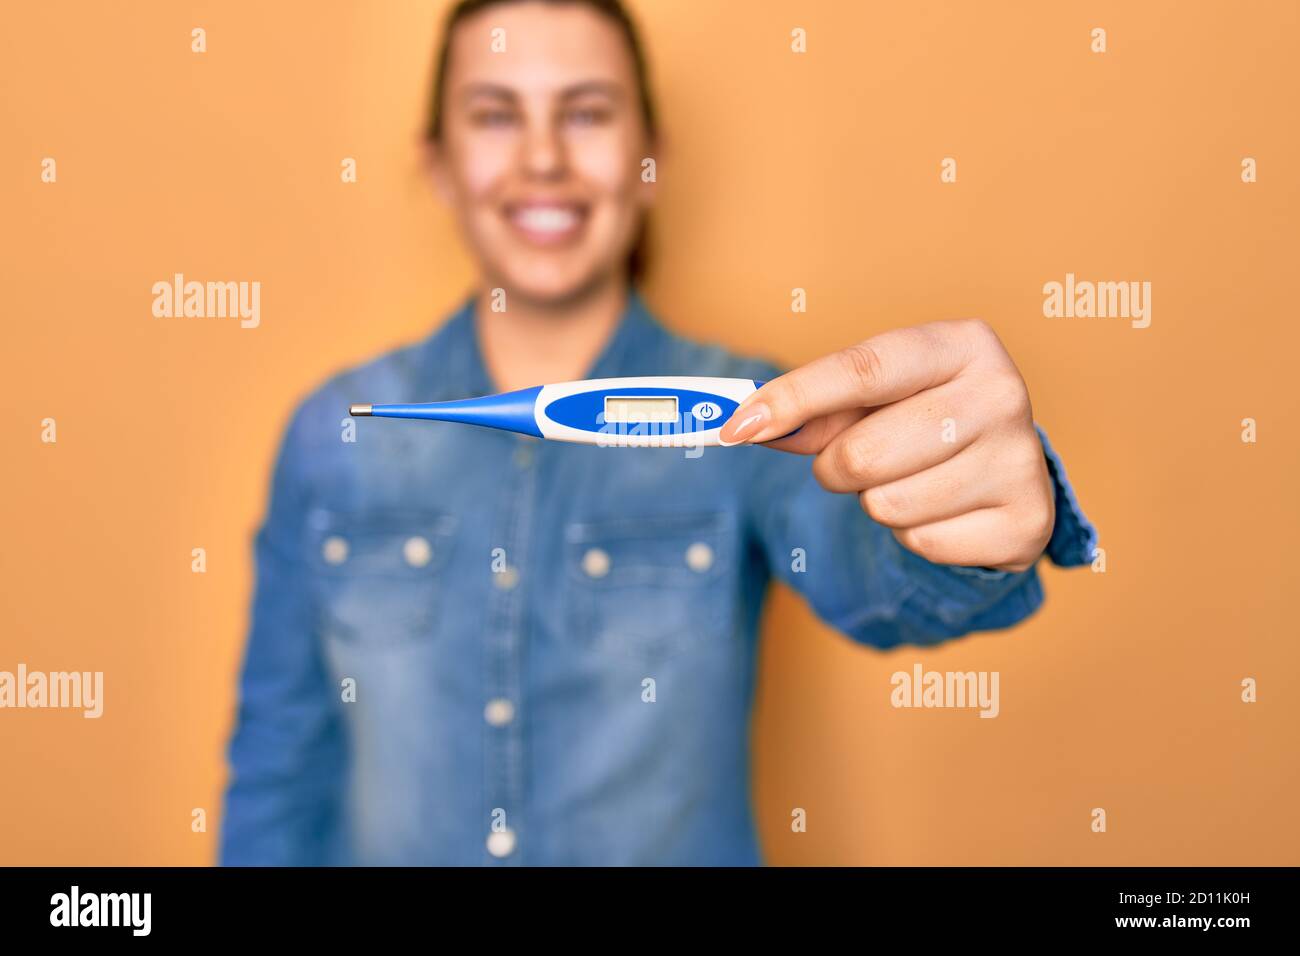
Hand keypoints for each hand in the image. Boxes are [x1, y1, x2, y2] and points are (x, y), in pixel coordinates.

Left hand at [719, 319, 1054, 572]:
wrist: (1002, 476)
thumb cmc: (920, 424)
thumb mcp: (868, 403)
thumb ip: (808, 411)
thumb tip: (741, 424)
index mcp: (961, 344)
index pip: (861, 368)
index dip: (792, 399)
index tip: (735, 427)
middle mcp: (1003, 394)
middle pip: (864, 452)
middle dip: (838, 469)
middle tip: (857, 464)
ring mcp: (1022, 460)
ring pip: (887, 504)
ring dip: (879, 503)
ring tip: (912, 483)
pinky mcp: (1028, 522)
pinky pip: (922, 542)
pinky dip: (916, 537)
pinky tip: (944, 513)